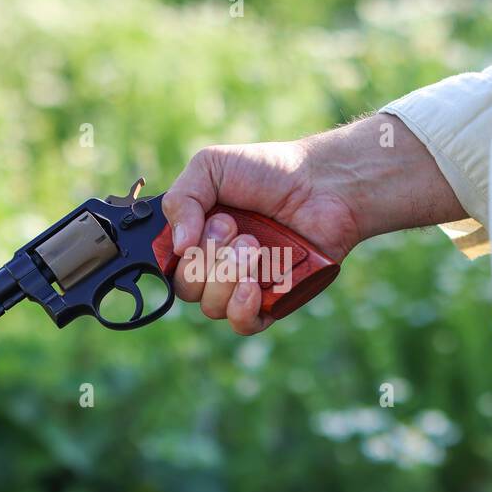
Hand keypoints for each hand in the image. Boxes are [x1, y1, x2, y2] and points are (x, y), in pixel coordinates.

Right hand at [161, 113, 467, 333]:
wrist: (323, 185)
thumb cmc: (270, 170)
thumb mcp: (210, 166)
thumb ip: (180, 200)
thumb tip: (177, 248)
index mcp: (196, 235)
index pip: (169, 264)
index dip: (177, 255)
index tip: (200, 228)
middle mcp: (215, 263)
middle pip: (186, 288)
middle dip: (207, 257)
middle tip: (235, 226)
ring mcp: (243, 284)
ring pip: (211, 307)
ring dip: (227, 276)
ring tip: (254, 245)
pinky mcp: (272, 301)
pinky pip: (243, 325)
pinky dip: (241, 309)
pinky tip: (252, 286)